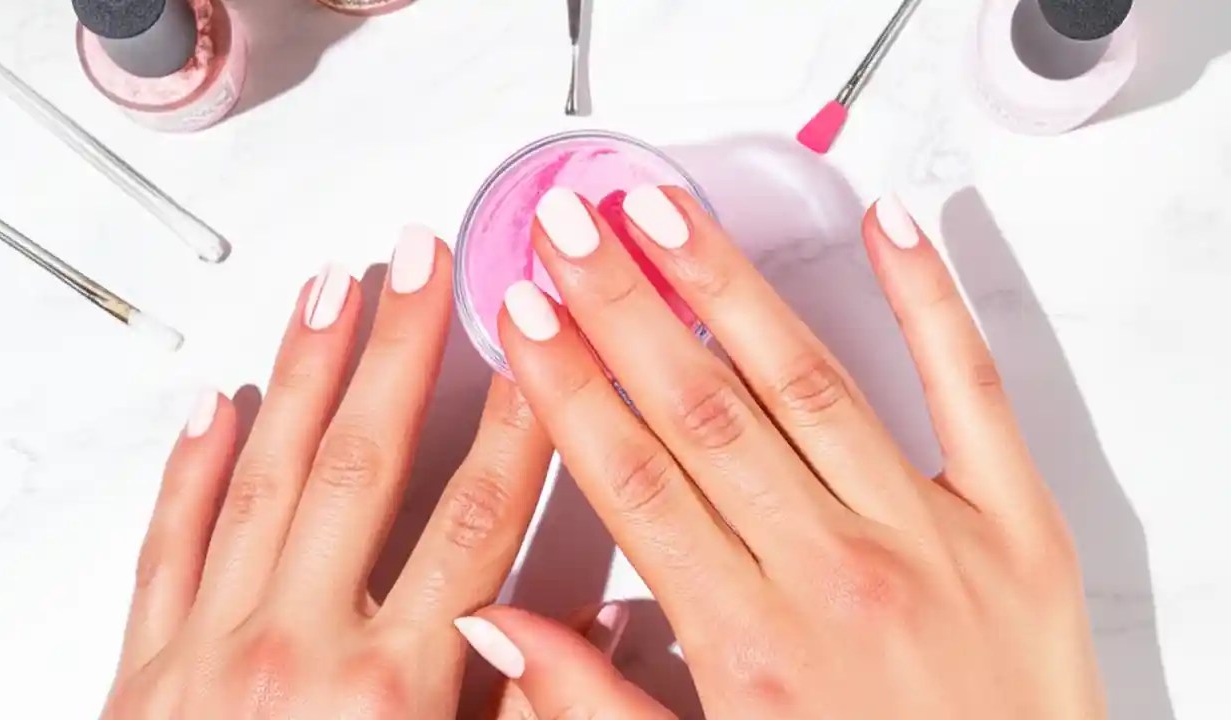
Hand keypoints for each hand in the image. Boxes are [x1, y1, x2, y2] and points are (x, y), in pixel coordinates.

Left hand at [103, 228, 554, 718]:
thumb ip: (526, 713)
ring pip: (264, 479)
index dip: (514, 427)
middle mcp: (297, 654)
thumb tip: (596, 632)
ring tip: (331, 294)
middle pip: (363, 464)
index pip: (473, 521)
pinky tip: (216, 403)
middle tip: (421, 264)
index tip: (535, 350)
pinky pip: (168, 547)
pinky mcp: (145, 674)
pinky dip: (190, 467)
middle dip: (400, 348)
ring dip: (302, 373)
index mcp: (389, 691)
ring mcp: (209, 654)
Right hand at [458, 187, 1103, 717]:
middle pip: (701, 411)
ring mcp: (932, 538)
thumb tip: (496, 624)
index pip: (632, 482)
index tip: (524, 314)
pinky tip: (882, 228)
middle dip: (621, 306)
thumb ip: (593, 701)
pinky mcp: (1018, 522)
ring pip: (805, 382)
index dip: (568, 387)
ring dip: (724, 285)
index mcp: (750, 647)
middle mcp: (835, 577)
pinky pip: (969, 389)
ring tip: (662, 212)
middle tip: (569, 225)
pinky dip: (925, 300)